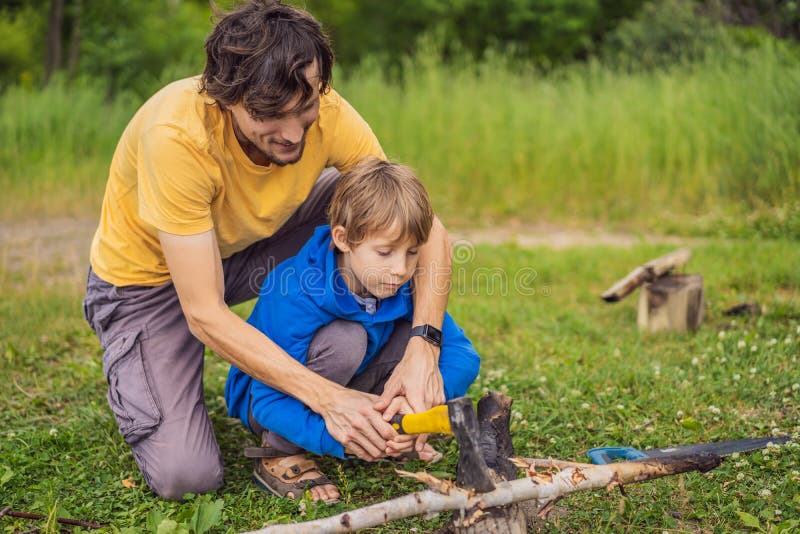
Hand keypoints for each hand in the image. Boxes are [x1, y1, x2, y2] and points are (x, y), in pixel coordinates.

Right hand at [320, 388, 396, 460]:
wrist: (330, 400)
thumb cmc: (353, 399)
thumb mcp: (370, 398)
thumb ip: (385, 407)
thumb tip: (400, 417)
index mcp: (368, 411)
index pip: (388, 431)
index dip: (396, 438)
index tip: (400, 439)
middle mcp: (360, 423)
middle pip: (382, 444)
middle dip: (391, 448)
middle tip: (396, 448)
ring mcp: (351, 433)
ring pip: (373, 452)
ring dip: (382, 454)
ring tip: (386, 451)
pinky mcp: (344, 440)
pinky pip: (362, 454)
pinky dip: (371, 456)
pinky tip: (374, 452)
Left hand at [374, 336, 444, 451]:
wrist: (425, 354)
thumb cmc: (408, 367)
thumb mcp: (394, 381)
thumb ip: (386, 398)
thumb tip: (376, 409)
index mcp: (418, 397)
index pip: (421, 423)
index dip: (419, 437)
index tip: (416, 447)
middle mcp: (431, 399)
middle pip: (427, 424)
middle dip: (419, 435)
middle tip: (411, 445)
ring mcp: (438, 398)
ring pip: (431, 419)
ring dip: (424, 426)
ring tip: (414, 433)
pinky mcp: (441, 396)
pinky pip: (434, 412)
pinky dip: (428, 418)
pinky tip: (419, 418)